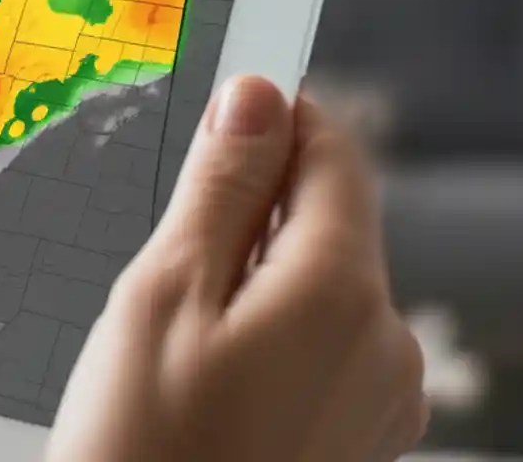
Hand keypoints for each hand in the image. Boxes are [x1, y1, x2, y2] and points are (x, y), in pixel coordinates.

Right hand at [47, 76, 426, 460]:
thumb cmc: (139, 448)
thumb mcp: (162, 294)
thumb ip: (222, 187)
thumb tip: (257, 97)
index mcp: (342, 292)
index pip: (333, 151)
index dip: (274, 118)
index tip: (222, 110)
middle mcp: (384, 344)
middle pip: (327, 219)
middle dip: (249, 214)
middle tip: (164, 263)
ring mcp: (378, 399)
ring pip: (319, 284)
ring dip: (252, 277)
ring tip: (175, 337)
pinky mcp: (358, 438)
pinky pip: (320, 346)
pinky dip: (266, 333)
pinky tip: (205, 378)